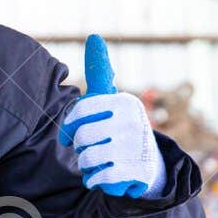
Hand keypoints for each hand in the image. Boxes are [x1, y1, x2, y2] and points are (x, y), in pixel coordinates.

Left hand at [58, 35, 165, 198]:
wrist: (148, 166)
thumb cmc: (118, 128)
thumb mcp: (111, 100)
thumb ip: (100, 72)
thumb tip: (94, 37)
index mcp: (123, 101)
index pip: (80, 112)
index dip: (70, 127)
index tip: (69, 135)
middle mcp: (133, 121)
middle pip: (82, 137)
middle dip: (81, 148)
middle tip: (93, 149)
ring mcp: (136, 146)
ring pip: (88, 158)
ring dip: (87, 165)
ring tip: (100, 162)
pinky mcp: (137, 171)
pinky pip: (99, 178)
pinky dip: (96, 180)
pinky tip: (104, 177)